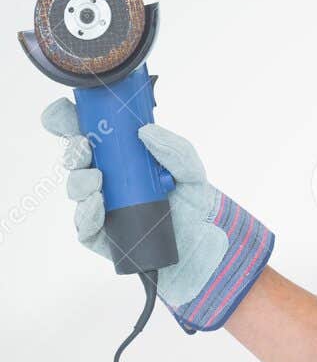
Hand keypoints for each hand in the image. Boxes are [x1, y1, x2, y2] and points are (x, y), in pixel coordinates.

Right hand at [43, 98, 273, 331]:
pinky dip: (87, 213)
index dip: (67, 120)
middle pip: (74, 159)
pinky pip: (84, 225)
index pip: (85, 132)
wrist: (206, 249)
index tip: (66, 112)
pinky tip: (98, 204)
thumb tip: (146, 131)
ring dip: (80, 181)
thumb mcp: (192, 172)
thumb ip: (175, 150)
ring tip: (97, 180)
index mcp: (120, 157)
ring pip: (76, 190)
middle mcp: (106, 179)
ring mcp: (101, 207)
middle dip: (73, 149)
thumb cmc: (195, 206)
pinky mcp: (102, 236)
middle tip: (86, 147)